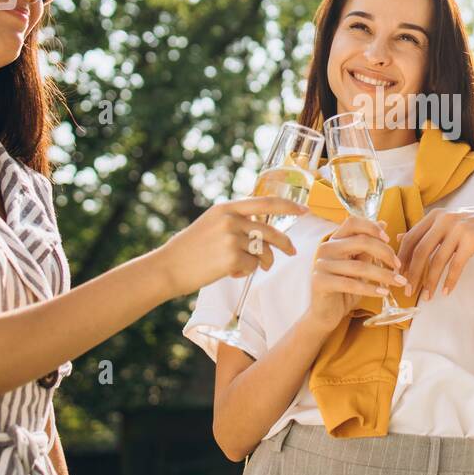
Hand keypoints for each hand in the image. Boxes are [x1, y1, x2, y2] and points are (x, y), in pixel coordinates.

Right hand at [158, 196, 306, 295]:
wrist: (169, 267)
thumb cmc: (190, 249)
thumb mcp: (211, 224)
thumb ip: (235, 221)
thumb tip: (262, 228)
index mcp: (226, 208)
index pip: (266, 202)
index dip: (289, 206)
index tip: (304, 209)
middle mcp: (231, 219)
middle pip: (270, 230)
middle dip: (285, 243)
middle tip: (292, 251)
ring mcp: (232, 238)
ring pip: (263, 251)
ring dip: (262, 261)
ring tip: (249, 267)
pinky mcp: (232, 257)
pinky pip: (253, 265)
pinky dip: (247, 271)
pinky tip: (231, 272)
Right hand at [306, 215, 405, 331]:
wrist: (325, 313)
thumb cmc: (344, 288)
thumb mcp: (358, 264)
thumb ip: (367, 246)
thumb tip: (383, 224)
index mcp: (334, 240)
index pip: (353, 222)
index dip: (372, 227)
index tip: (389, 239)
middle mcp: (326, 248)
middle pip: (360, 241)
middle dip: (385, 252)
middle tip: (399, 265)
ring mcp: (321, 264)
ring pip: (359, 266)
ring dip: (384, 274)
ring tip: (399, 282)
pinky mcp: (320, 282)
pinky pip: (350, 284)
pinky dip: (370, 289)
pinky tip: (384, 293)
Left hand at [397, 206, 473, 302]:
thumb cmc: (472, 226)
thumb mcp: (447, 223)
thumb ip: (425, 230)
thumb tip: (398, 237)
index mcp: (434, 215)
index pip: (411, 238)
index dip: (402, 259)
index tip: (398, 275)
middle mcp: (444, 219)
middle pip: (420, 251)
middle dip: (412, 273)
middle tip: (408, 291)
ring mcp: (459, 228)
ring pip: (437, 260)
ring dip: (430, 281)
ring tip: (427, 296)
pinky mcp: (472, 239)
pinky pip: (456, 265)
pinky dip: (450, 280)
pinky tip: (445, 291)